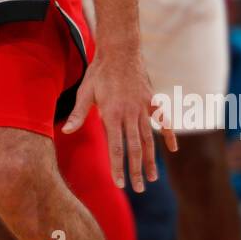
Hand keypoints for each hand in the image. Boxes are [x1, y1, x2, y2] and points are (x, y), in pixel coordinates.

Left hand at [61, 46, 176, 191]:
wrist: (120, 50)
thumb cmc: (98, 72)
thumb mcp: (85, 92)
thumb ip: (78, 114)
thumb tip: (66, 131)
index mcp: (112, 114)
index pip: (116, 147)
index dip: (118, 167)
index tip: (120, 184)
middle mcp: (129, 113)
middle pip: (134, 148)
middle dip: (136, 170)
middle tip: (139, 189)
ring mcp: (143, 107)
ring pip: (149, 139)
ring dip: (151, 160)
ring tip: (153, 178)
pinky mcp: (152, 101)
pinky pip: (163, 121)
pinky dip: (168, 135)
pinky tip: (173, 150)